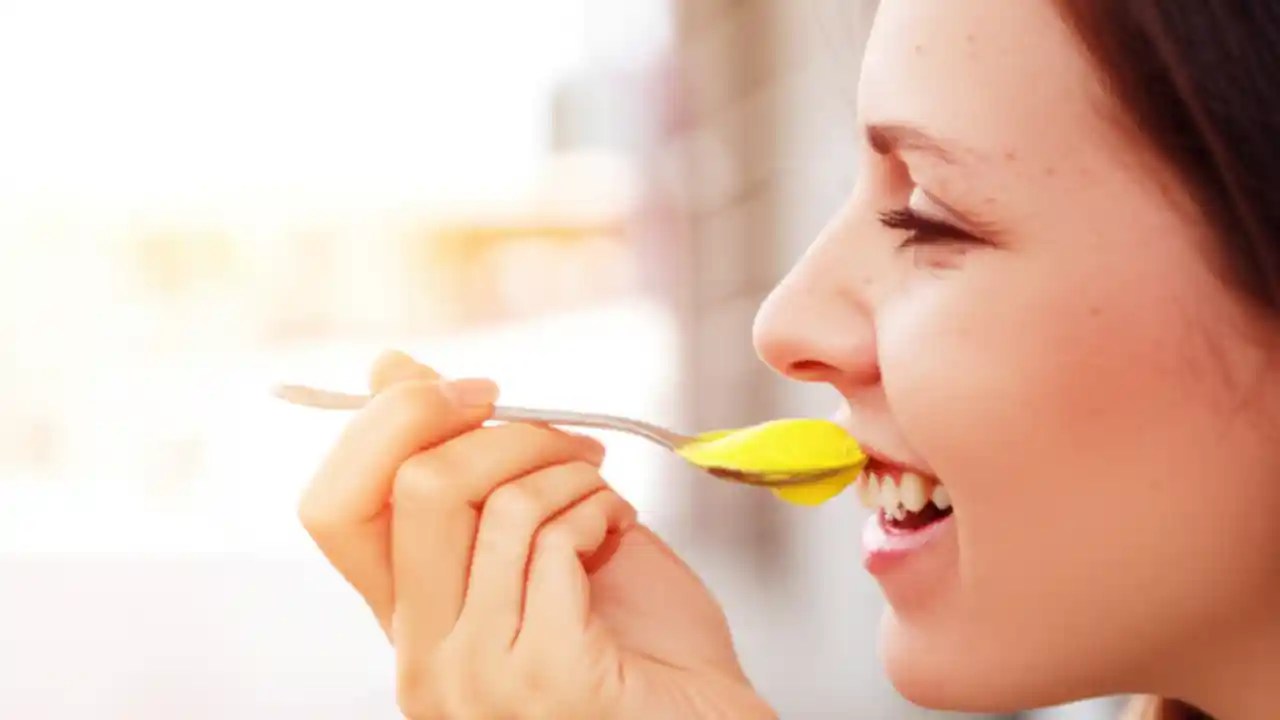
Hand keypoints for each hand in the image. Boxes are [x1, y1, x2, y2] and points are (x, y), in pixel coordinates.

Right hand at [299, 351, 774, 719]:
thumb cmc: (635, 641)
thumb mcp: (533, 542)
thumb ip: (467, 474)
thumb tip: (392, 369)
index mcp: (410, 621)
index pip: (332, 509)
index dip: (388, 425)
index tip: (470, 394)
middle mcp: (423, 658)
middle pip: (413, 486)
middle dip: (506, 433)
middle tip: (568, 444)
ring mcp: (477, 677)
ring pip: (492, 504)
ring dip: (567, 469)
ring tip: (602, 492)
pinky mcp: (546, 676)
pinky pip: (552, 541)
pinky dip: (597, 507)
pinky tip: (618, 526)